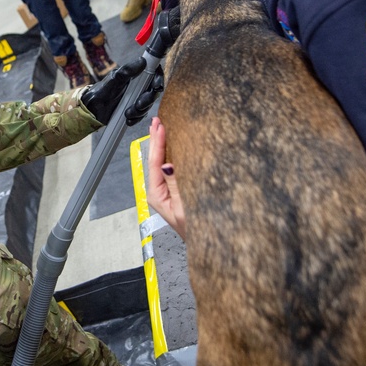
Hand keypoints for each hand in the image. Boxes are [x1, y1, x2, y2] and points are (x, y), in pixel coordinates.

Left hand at [81, 57, 154, 125]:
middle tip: (138, 105)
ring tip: (127, 113)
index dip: (158, 79)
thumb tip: (142, 62)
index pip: (153, 74)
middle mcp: (138, 86)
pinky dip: (136, 118)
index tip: (155, 87)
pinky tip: (128, 119)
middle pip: (153, 92)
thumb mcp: (114, 79)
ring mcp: (137, 98)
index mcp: (136, 75)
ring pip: (148, 105)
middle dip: (148, 100)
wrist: (92, 109)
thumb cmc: (101, 91)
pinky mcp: (134, 110)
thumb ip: (127, 70)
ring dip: (140, 111)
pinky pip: (142, 115)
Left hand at [147, 117, 185, 239]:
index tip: (160, 126)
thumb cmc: (197, 231)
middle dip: (157, 140)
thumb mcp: (186, 209)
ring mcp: (167, 192)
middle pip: (156, 161)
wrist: (210, 245)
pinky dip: (173, 155)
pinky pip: (173, 169)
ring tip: (162, 127)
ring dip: (164, 145)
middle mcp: (160, 192)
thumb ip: (177, 187)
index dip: (158, 143)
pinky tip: (174, 145)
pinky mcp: (177, 192)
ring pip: (163, 163)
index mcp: (157, 195)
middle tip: (157, 120)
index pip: (156, 163)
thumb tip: (168, 166)